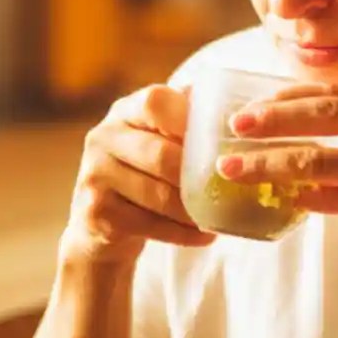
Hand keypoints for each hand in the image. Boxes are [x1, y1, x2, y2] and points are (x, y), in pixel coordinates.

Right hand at [60, 85, 215, 266]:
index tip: (219, 143)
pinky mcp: (95, 212)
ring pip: (157, 195)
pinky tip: (203, 235)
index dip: (190, 121)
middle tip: (229, 188)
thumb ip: (189, 119)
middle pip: (160, 155)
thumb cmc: (146, 170)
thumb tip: (243, 112)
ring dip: (194, 210)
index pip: (156, 103)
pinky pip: (149, 225)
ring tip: (219, 216)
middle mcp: (103, 137)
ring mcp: (94, 175)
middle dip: (198, 176)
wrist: (101, 219)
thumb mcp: (160, 137)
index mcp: (125, 111)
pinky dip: (182, 233)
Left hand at [218, 83, 337, 261]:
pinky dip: (316, 197)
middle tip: (235, 124)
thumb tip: (289, 147)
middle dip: (273, 116)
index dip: (282, 95)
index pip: (323, 92)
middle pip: (321, 110)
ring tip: (236, 170)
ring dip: (274, 162)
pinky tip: (292, 202)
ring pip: (323, 156)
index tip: (245, 103)